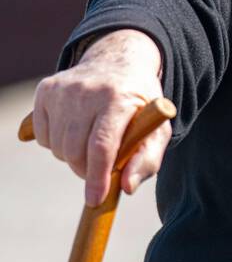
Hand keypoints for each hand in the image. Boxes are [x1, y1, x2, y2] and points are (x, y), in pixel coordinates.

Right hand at [31, 29, 169, 205]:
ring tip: (91, 145)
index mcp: (118, 99)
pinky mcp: (46, 90)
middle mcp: (87, 90)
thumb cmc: (140, 105)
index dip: (97, 176)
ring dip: (72, 158)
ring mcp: (63, 89)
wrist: (119, 62)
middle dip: (86, 171)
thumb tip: (126, 188)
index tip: (95, 199)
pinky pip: (43, 136)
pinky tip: (75, 131)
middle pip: (75, 151)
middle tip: (101, 170)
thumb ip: (148, 160)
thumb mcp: (157, 129)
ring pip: (57, 146)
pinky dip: (56, 144)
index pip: (101, 146)